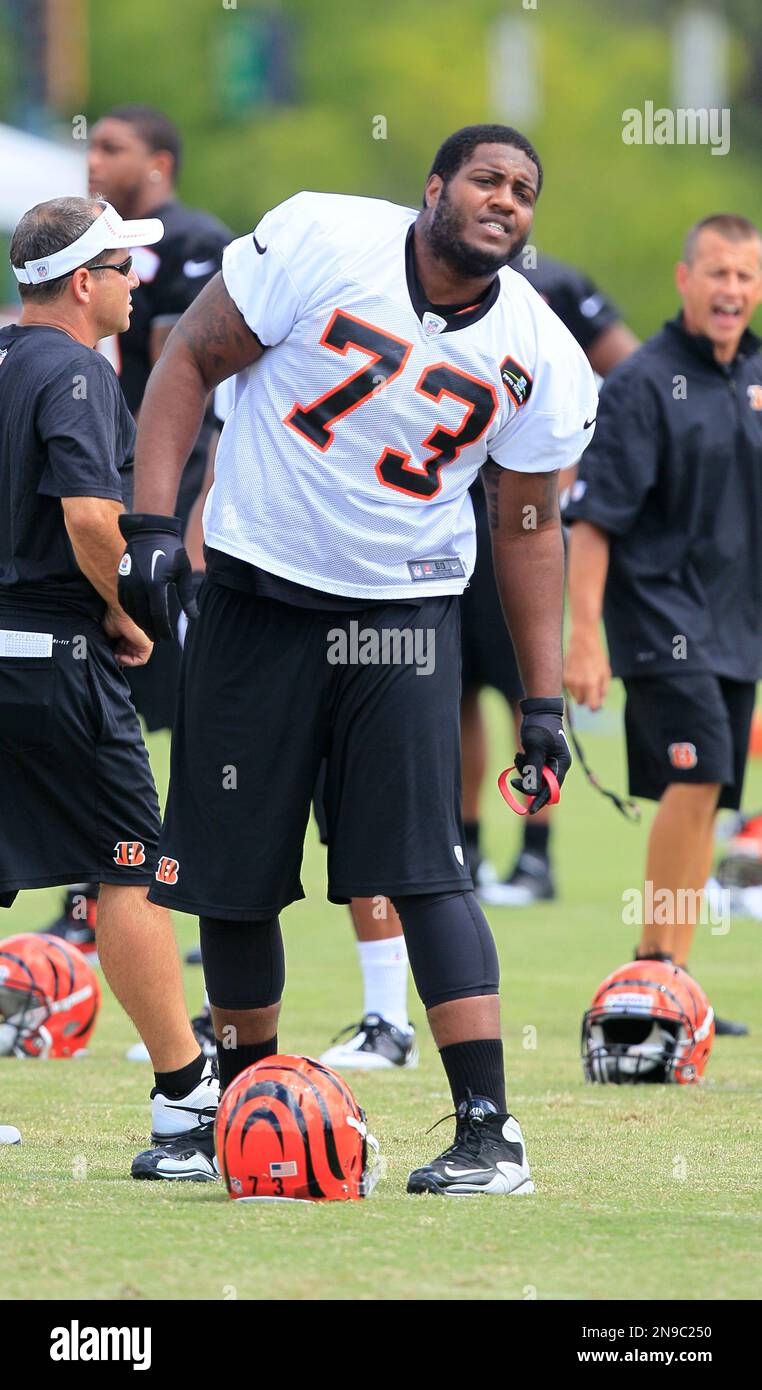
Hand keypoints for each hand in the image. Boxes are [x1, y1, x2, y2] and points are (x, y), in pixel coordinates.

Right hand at [102, 607, 153, 666]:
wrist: (121, 611)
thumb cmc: (114, 617)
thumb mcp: (109, 633)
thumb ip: (111, 643)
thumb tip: (109, 652)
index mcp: (130, 634)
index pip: (124, 649)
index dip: (116, 653)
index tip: (109, 653)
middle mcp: (137, 638)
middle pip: (130, 655)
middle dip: (119, 657)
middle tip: (112, 656)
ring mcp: (143, 642)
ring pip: (135, 658)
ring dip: (123, 660)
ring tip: (116, 657)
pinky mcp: (147, 645)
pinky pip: (141, 660)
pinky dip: (129, 662)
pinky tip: (121, 657)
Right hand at [117, 514, 198, 641]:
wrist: (148, 530)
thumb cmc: (170, 550)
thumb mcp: (183, 571)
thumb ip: (187, 596)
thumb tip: (193, 617)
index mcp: (155, 584)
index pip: (158, 615)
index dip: (163, 629)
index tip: (168, 638)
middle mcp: (138, 586)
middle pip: (143, 616)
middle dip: (152, 630)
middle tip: (159, 639)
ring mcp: (127, 582)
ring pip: (132, 611)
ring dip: (140, 623)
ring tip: (149, 631)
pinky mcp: (121, 579)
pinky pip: (124, 601)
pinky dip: (131, 612)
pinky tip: (138, 618)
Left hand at [512, 697, 571, 813]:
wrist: (538, 709)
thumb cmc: (540, 725)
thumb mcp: (535, 747)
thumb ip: (534, 768)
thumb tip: (532, 790)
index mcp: (562, 764)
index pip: (552, 788)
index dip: (541, 800)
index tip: (529, 811)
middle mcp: (558, 765)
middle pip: (543, 785)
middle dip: (528, 782)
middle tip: (513, 781)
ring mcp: (550, 761)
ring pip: (535, 777)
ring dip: (524, 771)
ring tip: (519, 756)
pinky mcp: (541, 757)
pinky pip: (531, 768)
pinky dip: (524, 764)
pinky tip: (520, 753)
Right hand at [563, 627, 610, 709]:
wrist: (583, 642)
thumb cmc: (597, 658)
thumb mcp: (605, 674)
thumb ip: (603, 691)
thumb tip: (598, 705)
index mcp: (591, 684)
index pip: (591, 706)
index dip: (595, 707)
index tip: (596, 704)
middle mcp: (578, 684)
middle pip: (580, 703)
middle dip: (586, 699)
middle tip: (591, 689)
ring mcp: (569, 681)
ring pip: (574, 696)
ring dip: (579, 691)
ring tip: (584, 677)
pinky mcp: (563, 677)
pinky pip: (569, 688)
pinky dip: (573, 685)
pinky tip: (578, 674)